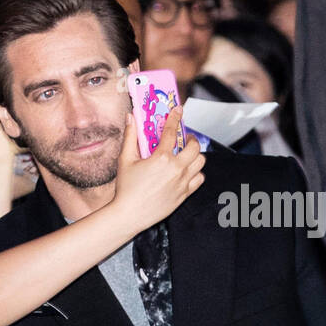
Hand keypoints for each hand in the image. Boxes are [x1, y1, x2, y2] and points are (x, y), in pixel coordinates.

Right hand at [111, 106, 204, 228]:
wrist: (129, 215)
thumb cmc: (126, 189)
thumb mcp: (125, 160)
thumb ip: (130, 137)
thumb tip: (131, 118)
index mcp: (161, 158)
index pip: (172, 132)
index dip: (175, 118)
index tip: (178, 111)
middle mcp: (176, 169)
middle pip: (194, 146)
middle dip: (190, 139)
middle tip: (184, 139)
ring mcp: (182, 182)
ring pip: (201, 162)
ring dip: (195, 155)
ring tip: (187, 155)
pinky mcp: (184, 194)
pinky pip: (200, 179)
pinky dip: (196, 173)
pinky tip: (188, 171)